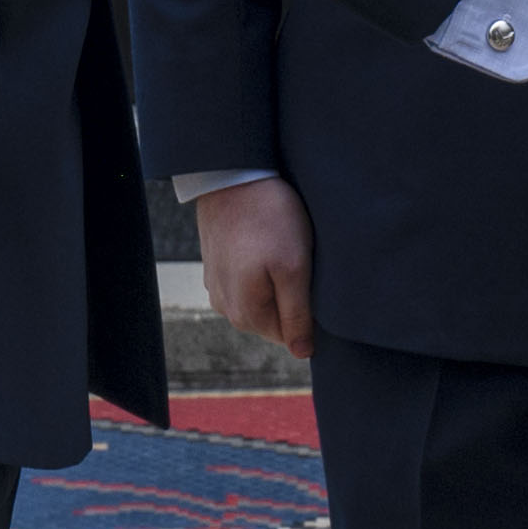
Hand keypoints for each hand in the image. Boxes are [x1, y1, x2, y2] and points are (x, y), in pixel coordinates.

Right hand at [193, 173, 314, 359]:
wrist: (232, 175)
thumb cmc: (269, 219)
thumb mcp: (294, 268)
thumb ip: (297, 315)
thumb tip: (302, 353)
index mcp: (246, 315)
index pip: (289, 336)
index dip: (308, 310)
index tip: (311, 278)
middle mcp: (226, 308)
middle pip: (275, 317)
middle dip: (292, 295)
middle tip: (298, 258)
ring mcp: (218, 286)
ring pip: (262, 297)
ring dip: (277, 279)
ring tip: (282, 247)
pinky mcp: (217, 265)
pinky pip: (248, 279)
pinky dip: (261, 266)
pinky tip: (267, 241)